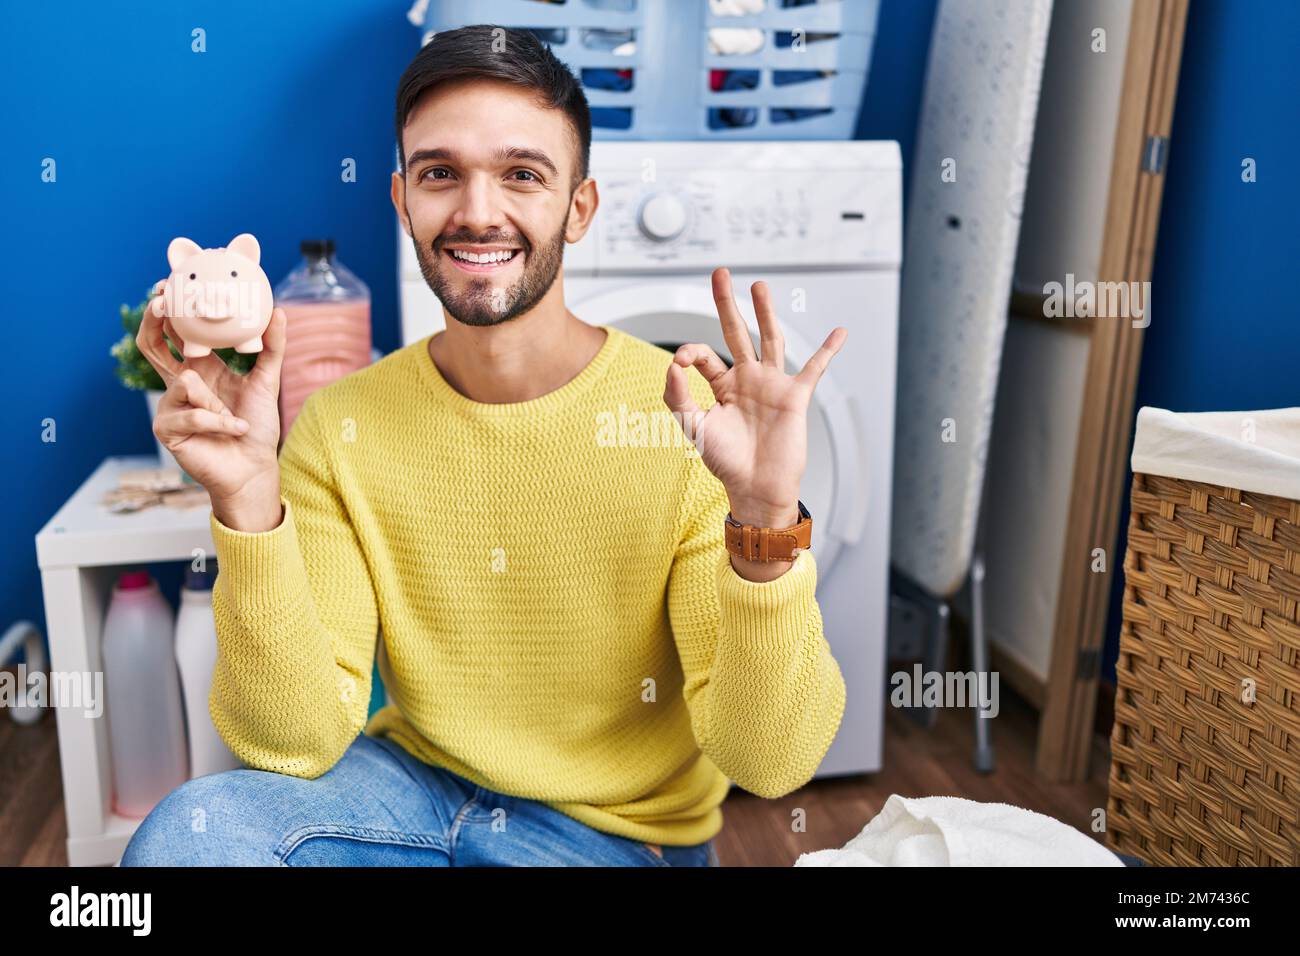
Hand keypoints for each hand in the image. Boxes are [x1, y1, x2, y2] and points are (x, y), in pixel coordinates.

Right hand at [137, 277, 286, 528]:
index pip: (176, 333)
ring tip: (235, 418)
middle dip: (153, 321)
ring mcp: (169, 405)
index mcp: (200, 369)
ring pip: (184, 382)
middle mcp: (180, 383)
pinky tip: (234, 430)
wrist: (253, 468)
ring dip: (215, 401)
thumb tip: (277, 310)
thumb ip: (271, 347)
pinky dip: (219, 422)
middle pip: (150, 344)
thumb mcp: (267, 382)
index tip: (170, 283)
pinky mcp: (167, 428)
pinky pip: (191, 413)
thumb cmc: (256, 427)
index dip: (169, 309)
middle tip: (163, 303)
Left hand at [662, 267, 846, 529]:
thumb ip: (678, 397)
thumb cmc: (725, 463)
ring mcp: (772, 386)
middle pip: (736, 332)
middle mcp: (747, 380)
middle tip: (721, 273)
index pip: (704, 356)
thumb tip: (672, 365)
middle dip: (727, 304)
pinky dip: (828, 350)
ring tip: (759, 285)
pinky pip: (814, 368)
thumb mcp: (694, 427)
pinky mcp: (795, 397)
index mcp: (722, 387)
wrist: (756, 488)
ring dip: (766, 312)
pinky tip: (839, 331)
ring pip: (770, 339)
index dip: (689, 353)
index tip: (681, 362)